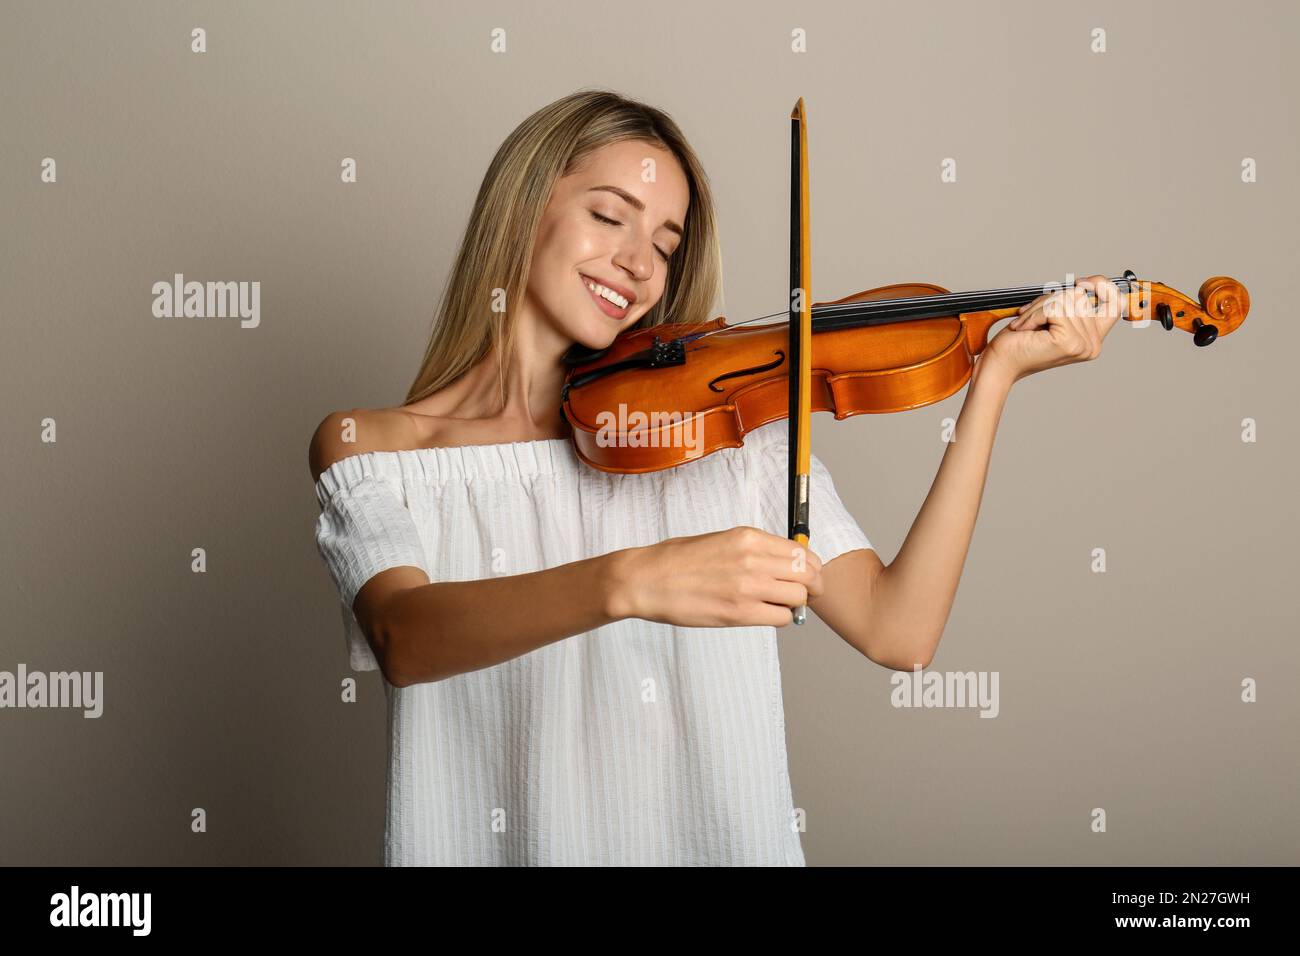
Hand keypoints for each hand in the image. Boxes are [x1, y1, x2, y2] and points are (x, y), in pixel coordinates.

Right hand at [609, 526, 822, 627]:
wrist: (646, 580)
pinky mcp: (739, 612)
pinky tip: (765, 615)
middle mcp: (753, 559)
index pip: (801, 551)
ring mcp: (748, 586)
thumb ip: (753, 549)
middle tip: (805, 595)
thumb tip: (781, 561)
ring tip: (779, 605)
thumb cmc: (677, 560)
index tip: (806, 575)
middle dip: (812, 586)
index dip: (810, 566)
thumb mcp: (721, 540)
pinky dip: (779, 618)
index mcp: (749, 537)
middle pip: (808, 573)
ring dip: (794, 604)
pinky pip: (780, 617)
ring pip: (798, 597)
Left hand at [981, 274, 1125, 384]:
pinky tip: (1024, 328)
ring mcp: (1083, 344)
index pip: (1116, 303)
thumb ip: (1070, 304)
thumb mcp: (1051, 318)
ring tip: (1027, 324)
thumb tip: (1082, 286)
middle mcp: (1093, 344)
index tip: (1081, 282)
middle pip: (1081, 296)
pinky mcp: (1068, 342)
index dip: (1103, 286)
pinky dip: (1034, 314)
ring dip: (1039, 307)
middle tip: (1031, 317)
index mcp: (1093, 339)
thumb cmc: (1019, 342)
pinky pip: (1053, 309)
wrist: (1000, 364)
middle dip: (1050, 299)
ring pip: (1065, 300)